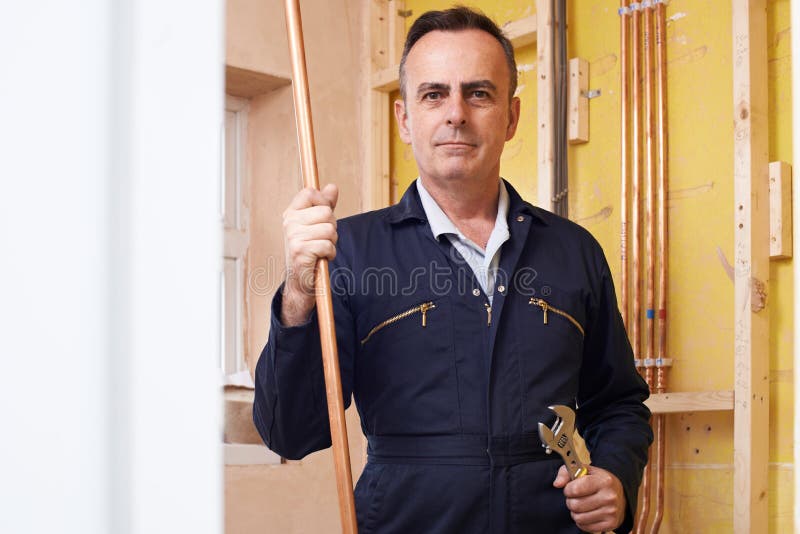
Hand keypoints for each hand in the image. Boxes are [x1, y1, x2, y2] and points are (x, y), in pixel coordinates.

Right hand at [280, 184, 338, 325]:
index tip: (323, 215)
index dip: (323, 202)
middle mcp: (289, 223)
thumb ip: (325, 205)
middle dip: (332, 226)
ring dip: (332, 242)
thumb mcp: (316, 224)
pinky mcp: (300, 251)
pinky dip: (330, 253)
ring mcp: (293, 237)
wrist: (300, 280)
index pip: (310, 192)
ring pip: (329, 229)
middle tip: (322, 239)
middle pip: (326, 211)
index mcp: (291, 213)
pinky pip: (327, 245)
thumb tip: (332, 187)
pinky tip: (321, 257)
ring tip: (321, 249)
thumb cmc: (309, 250)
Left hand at [553, 465, 624, 532]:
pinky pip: (585, 527)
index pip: (575, 489)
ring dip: (576, 512)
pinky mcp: (611, 524)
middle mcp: (609, 497)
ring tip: (581, 506)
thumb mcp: (585, 470)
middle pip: (575, 505)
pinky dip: (582, 521)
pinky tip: (587, 513)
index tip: (570, 489)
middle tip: (576, 498)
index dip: (568, 490)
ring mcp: (611, 512)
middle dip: (571, 501)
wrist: (620, 495)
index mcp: (603, 481)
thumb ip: (566, 473)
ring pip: (579, 518)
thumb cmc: (599, 481)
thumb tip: (557, 484)